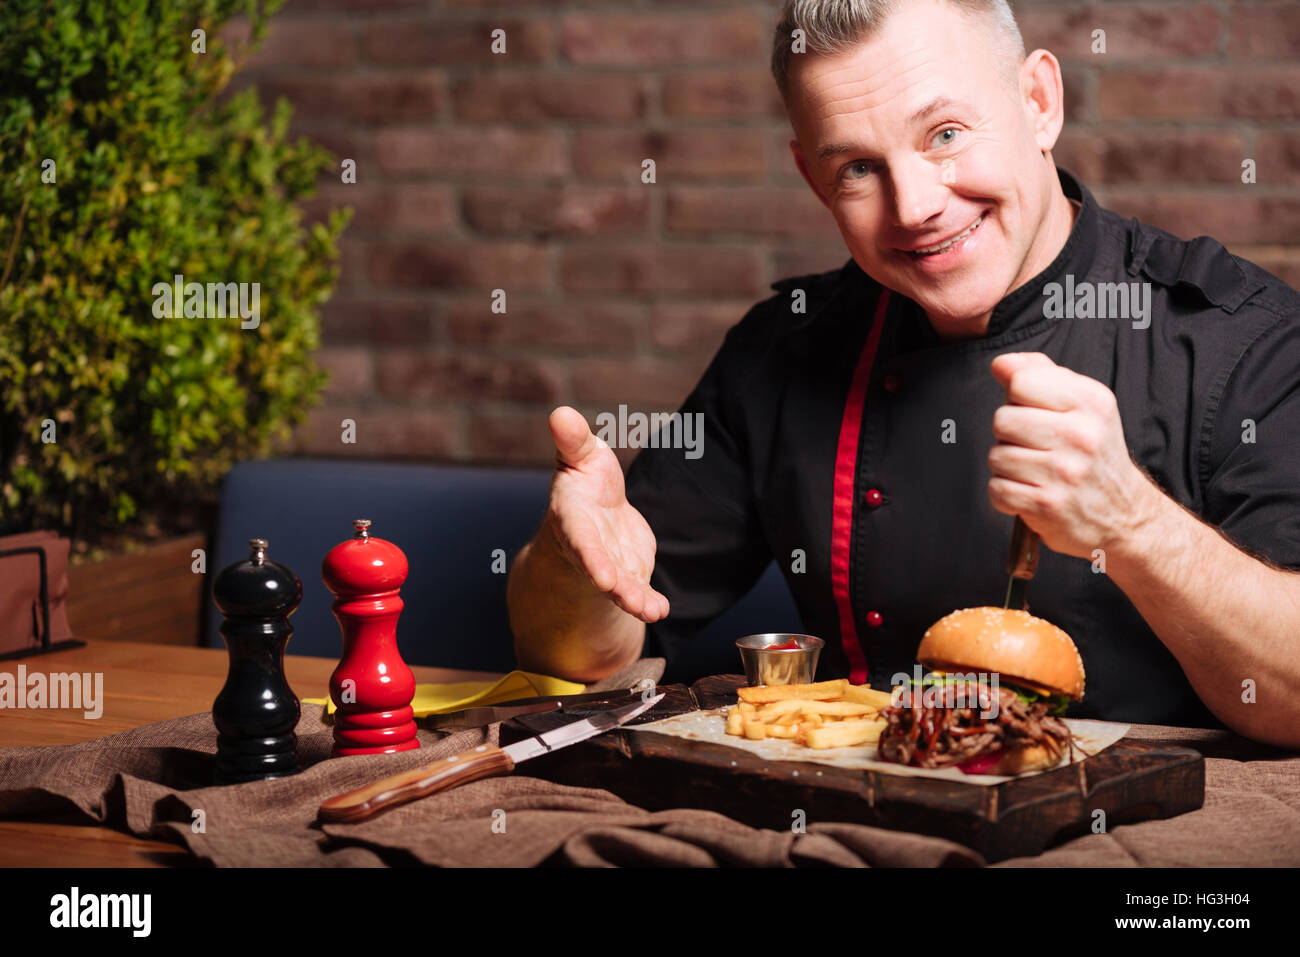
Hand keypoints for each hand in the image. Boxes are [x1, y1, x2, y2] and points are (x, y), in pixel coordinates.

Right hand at [544, 406, 668, 622]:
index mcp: (573, 518)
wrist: (595, 510)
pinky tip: (660, 610)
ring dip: (633, 599)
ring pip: (619, 586)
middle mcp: (589, 548)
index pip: (580, 538)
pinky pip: (638, 592)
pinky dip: (648, 602)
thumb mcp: (580, 455)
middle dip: (611, 583)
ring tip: (651, 610)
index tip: (600, 574)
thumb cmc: (585, 480)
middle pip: (599, 568)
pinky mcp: (628, 573)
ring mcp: (608, 565)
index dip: (590, 556)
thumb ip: (573, 440)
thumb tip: (560, 413)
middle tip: (623, 595)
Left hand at [987, 353, 1157, 558]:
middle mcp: (1082, 435)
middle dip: (1009, 435)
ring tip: (1035, 472)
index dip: (1017, 398)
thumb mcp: (1083, 405)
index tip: (1034, 413)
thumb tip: (1002, 363)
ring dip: (1007, 467)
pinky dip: (1005, 495)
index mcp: (1091, 402)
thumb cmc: (1093, 454)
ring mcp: (1065, 472)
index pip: (1021, 382)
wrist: (1125, 515)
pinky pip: (997, 490)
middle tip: (1035, 447)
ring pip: (996, 456)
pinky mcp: (1048, 505)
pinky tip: (1029, 493)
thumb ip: (1041, 375)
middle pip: (1002, 420)